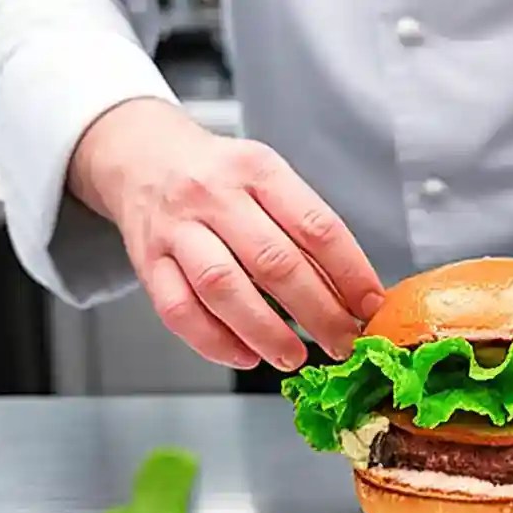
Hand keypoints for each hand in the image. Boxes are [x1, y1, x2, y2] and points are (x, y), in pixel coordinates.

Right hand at [69, 98, 383, 370]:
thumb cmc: (219, 177)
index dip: (350, 272)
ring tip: (295, 357)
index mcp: (258, 170)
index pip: (316, 226)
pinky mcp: (148, 261)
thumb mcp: (267, 180)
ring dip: (266, 331)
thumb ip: (304, 229)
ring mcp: (176, 228)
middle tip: (344, 343)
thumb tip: (352, 293)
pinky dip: (215, 341)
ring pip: (223, 287)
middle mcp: (214, 195)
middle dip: (318, 312)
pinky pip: (178, 310)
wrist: (141, 155)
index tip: (370, 306)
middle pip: (274, 262)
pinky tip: (245, 356)